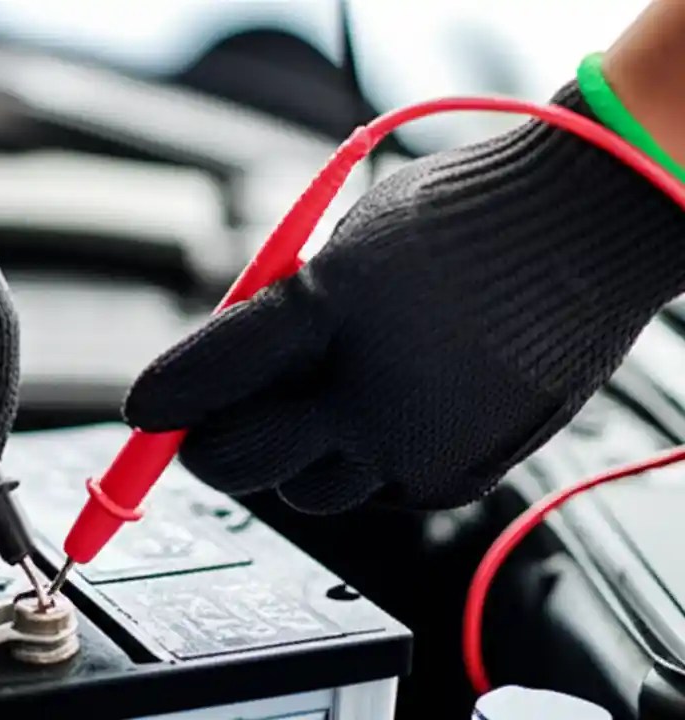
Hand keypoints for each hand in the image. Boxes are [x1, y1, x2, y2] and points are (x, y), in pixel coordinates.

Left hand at [124, 82, 684, 513]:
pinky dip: (363, 462)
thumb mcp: (344, 245)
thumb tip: (218, 374)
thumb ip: (278, 316)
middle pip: (239, 461)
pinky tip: (394, 405)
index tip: (144, 411)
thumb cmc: (458, 222)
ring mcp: (415, 445)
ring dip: (294, 457)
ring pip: (305, 491)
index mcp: (327, 311)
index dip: (163, 399)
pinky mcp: (455, 479)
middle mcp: (369, 394)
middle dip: (210, 448)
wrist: (583, 230)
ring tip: (328, 397)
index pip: (206, 375)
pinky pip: (372, 491)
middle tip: (204, 428)